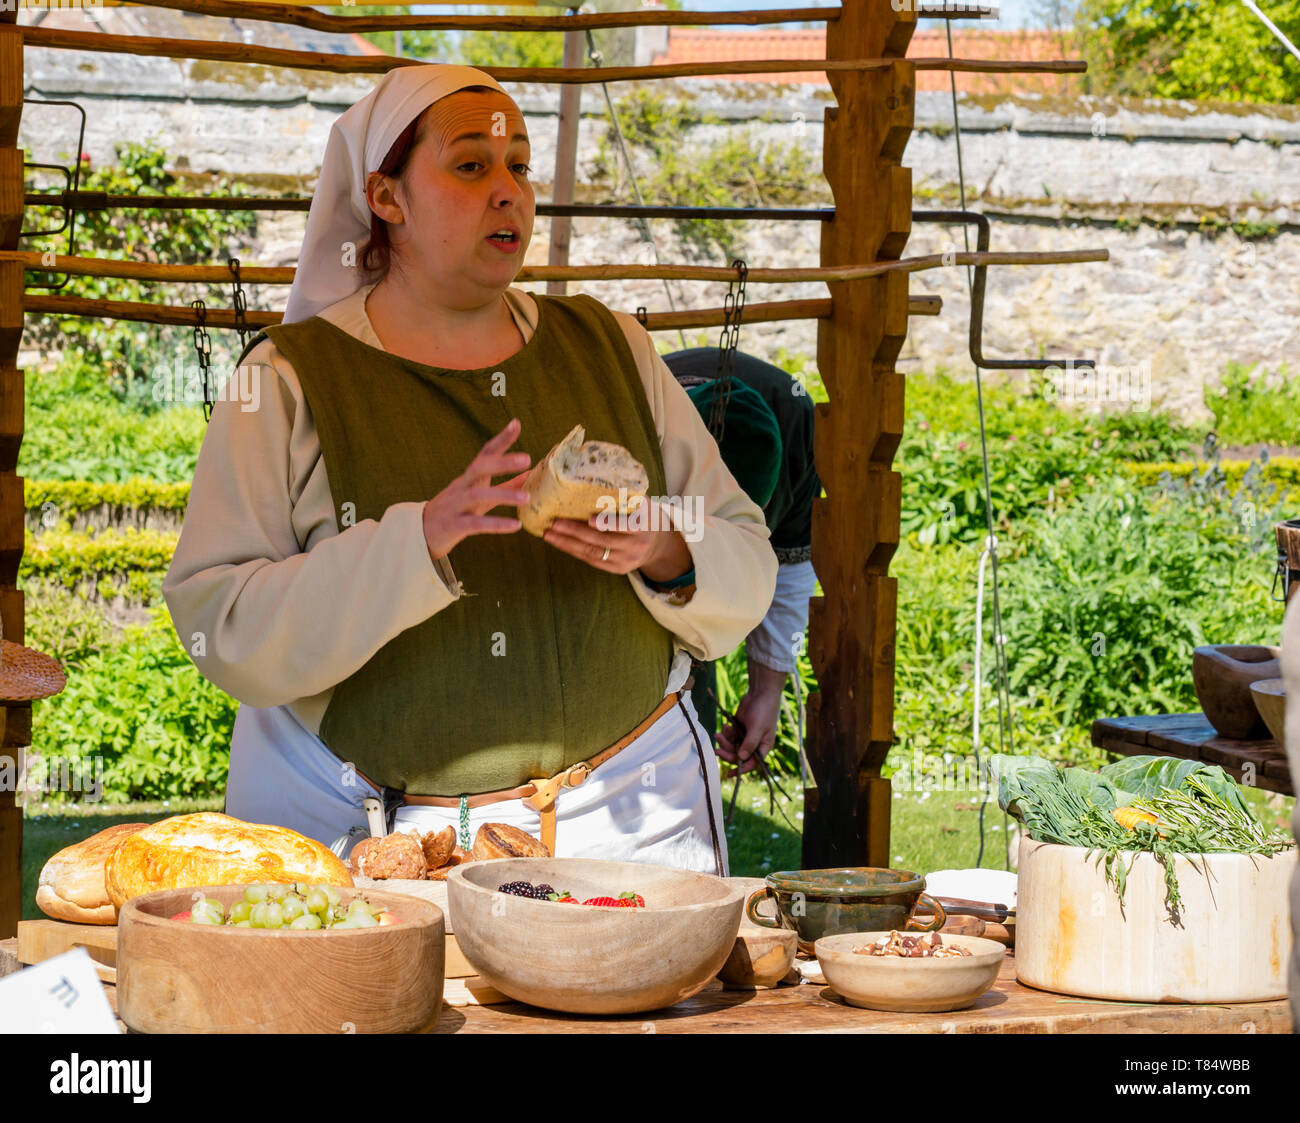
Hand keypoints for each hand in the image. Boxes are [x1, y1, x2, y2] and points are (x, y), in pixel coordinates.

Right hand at [422, 418, 530, 562]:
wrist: (422, 531)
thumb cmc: (458, 511)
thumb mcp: (483, 497)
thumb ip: (507, 485)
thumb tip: (531, 474)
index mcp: (470, 477)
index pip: (485, 453)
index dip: (500, 439)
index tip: (516, 423)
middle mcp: (462, 486)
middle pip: (479, 467)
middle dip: (502, 462)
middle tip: (526, 458)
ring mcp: (456, 505)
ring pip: (477, 495)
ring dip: (503, 495)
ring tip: (526, 498)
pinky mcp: (454, 525)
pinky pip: (476, 524)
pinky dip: (496, 524)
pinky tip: (516, 525)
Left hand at [543, 498, 691, 578]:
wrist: (656, 542)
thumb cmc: (642, 514)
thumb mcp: (640, 502)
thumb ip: (622, 494)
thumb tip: (592, 473)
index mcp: (643, 525)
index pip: (626, 526)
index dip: (608, 524)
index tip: (590, 519)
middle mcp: (636, 545)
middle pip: (602, 540)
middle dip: (575, 532)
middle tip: (555, 522)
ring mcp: (626, 560)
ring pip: (593, 553)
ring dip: (568, 544)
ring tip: (549, 534)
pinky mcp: (617, 569)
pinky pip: (593, 560)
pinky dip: (574, 551)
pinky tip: (560, 542)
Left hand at [715, 661, 787, 774]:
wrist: (760, 692)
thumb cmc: (763, 710)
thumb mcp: (757, 728)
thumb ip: (749, 743)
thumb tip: (741, 758)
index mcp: (763, 746)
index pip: (752, 763)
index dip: (741, 769)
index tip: (730, 774)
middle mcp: (755, 743)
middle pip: (738, 755)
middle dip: (728, 752)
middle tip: (717, 750)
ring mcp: (746, 735)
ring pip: (732, 745)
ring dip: (725, 741)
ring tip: (719, 733)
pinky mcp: (739, 728)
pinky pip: (730, 736)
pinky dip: (726, 733)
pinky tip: (725, 725)